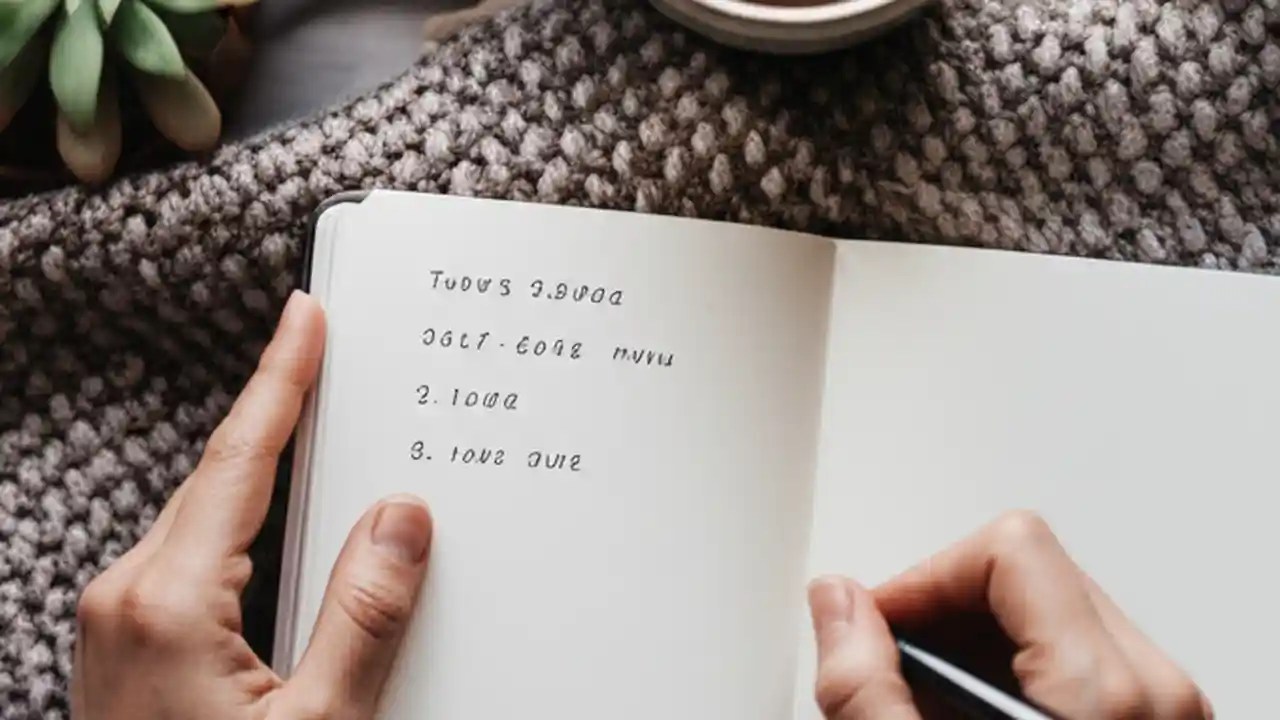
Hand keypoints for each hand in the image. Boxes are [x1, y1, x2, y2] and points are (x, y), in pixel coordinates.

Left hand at [72, 291, 433, 719]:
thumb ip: (364, 616)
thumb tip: (401, 518)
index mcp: (167, 603)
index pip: (241, 461)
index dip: (281, 380)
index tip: (304, 316)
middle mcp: (128, 599)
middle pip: (219, 479)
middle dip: (277, 415)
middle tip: (324, 354)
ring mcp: (119, 623)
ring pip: (204, 518)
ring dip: (262, 475)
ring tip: (317, 431)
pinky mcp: (130, 646)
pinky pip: (193, 556)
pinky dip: (242, 526)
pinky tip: (280, 530)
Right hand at [807, 511, 1211, 719]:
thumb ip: (866, 689)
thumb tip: (835, 605)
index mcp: (1109, 695)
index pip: (1008, 548)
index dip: (922, 576)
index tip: (874, 621)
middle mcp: (1158, 693)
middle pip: (1031, 568)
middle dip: (943, 606)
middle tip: (891, 663)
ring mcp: (1168, 711)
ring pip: (1052, 607)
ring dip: (973, 637)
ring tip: (929, 700)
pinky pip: (1079, 652)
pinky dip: (1012, 667)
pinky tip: (973, 714)